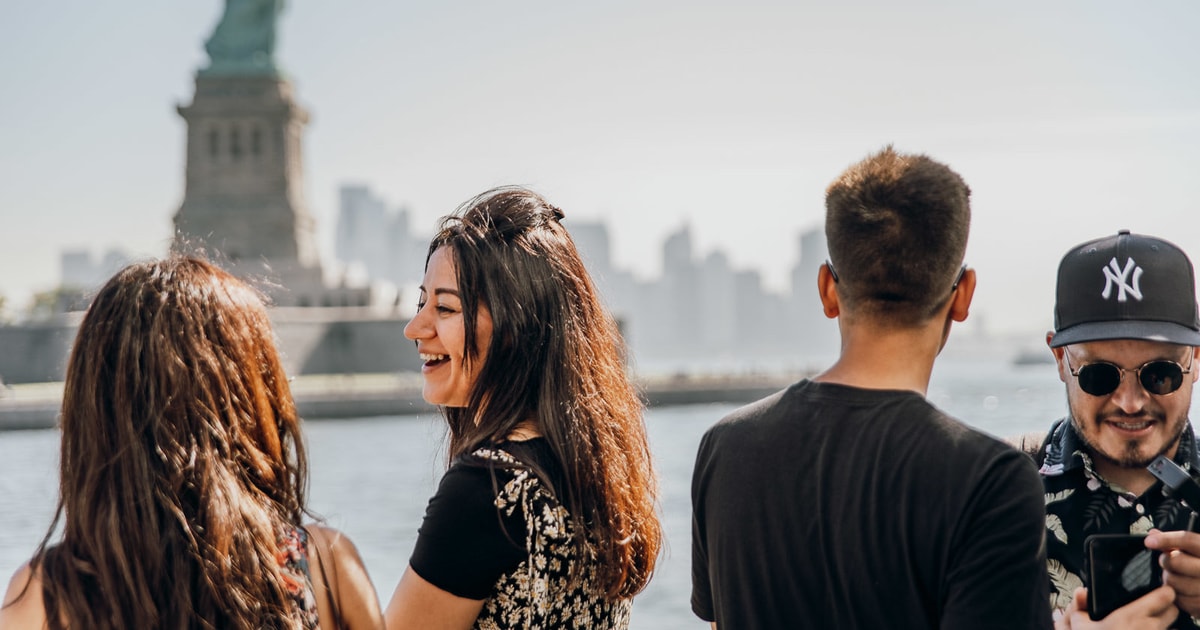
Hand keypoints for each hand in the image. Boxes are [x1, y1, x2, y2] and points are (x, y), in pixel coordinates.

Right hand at [1053, 586, 1176, 629]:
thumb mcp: (1078, 625)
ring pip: (1172, 627)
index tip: (1159, 590)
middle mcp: (1149, 628)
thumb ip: (1079, 606)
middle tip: (1154, 608)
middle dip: (1166, 607)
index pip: (1165, 596)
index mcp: (1131, 615)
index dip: (1164, 591)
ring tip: (1148, 625)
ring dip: (1164, 625)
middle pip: (1173, 610)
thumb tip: (1081, 592)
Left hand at [1146, 527, 1199, 616]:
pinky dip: (1174, 595)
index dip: (1166, 539)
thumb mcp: (1192, 550)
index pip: (1188, 540)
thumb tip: (1153, 534)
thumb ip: (1174, 542)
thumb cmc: (1199, 565)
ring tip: (1178, 577)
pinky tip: (1181, 590)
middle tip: (1168, 561)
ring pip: (1173, 581)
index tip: (1149, 541)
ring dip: (1169, 579)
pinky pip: (1176, 599)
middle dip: (1166, 560)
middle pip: (1176, 561)